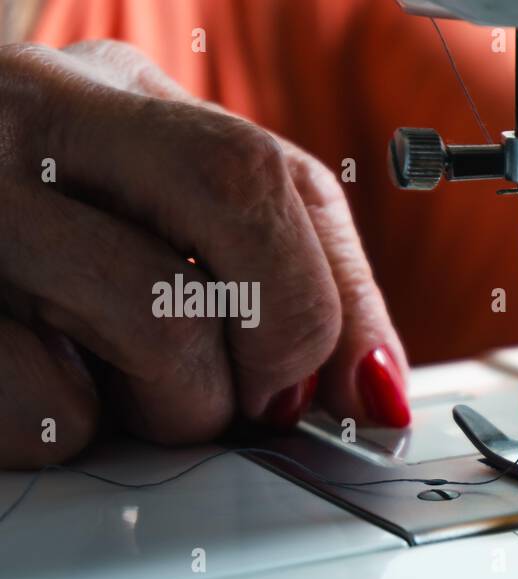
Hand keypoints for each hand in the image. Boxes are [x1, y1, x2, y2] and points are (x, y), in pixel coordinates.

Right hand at [0, 40, 409, 467]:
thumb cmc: (8, 236)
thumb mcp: (124, 212)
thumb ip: (249, 266)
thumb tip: (363, 383)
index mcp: (107, 97)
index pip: (285, 178)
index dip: (348, 302)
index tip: (369, 394)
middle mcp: (31, 116)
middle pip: (243, 196)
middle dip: (289, 330)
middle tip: (263, 399)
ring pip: (161, 316)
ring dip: (180, 405)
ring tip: (128, 396)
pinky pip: (50, 406)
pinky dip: (67, 430)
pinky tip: (32, 392)